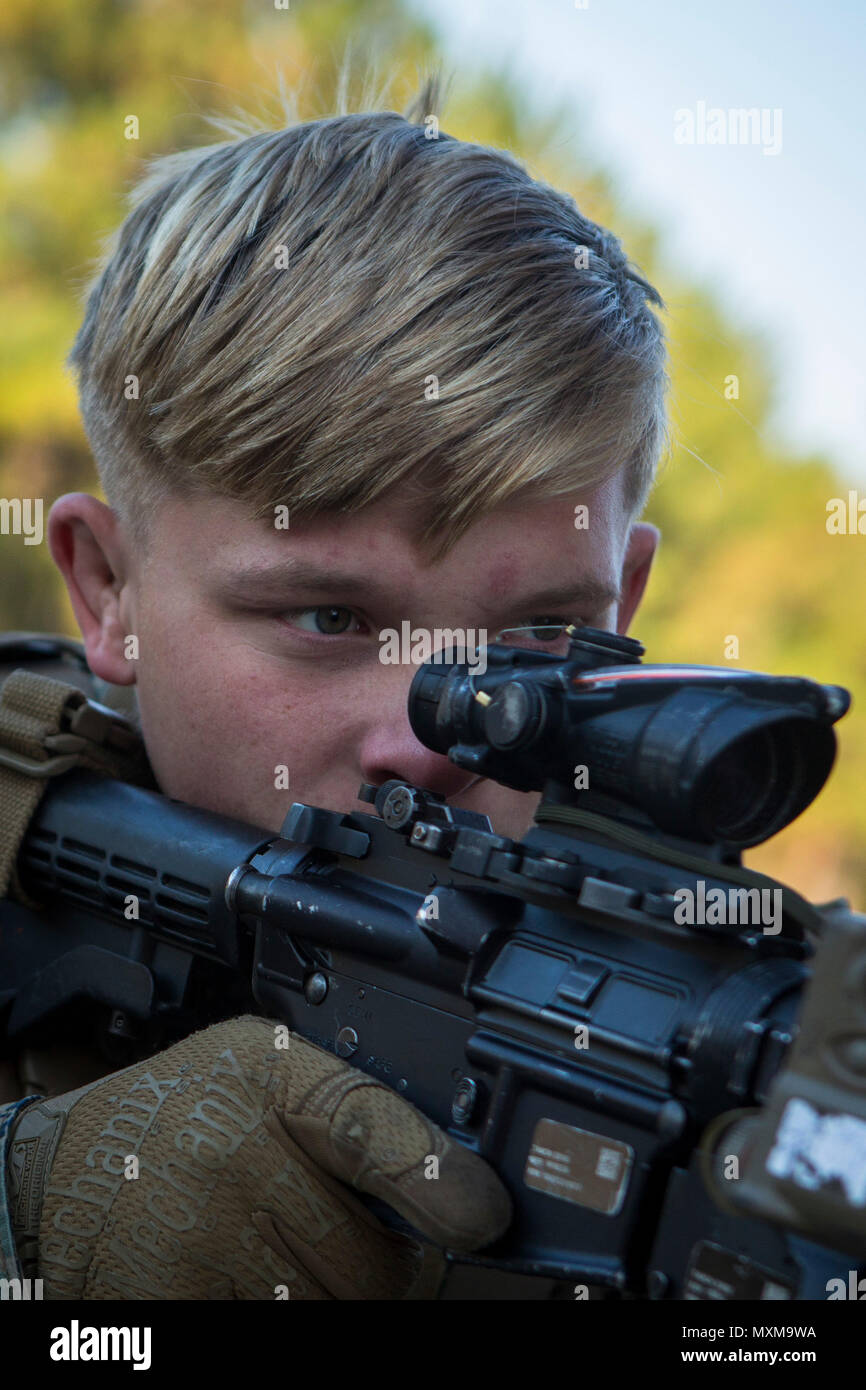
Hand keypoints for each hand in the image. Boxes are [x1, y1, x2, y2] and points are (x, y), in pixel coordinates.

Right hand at [7, 1015, 511, 1298]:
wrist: (68, 1167)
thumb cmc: (183, 1109)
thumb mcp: (261, 1065)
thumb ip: (346, 1107)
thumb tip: (452, 1175)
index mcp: (268, 1076)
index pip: (370, 1129)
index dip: (438, 1179)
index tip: (483, 1216)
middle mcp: (235, 1153)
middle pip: (369, 1260)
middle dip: (388, 1270)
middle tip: (373, 1250)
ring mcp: (203, 1237)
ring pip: (330, 1312)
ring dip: (335, 1301)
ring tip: (299, 1257)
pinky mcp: (175, 1303)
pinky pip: (274, 1333)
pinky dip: (283, 1315)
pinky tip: (256, 1279)